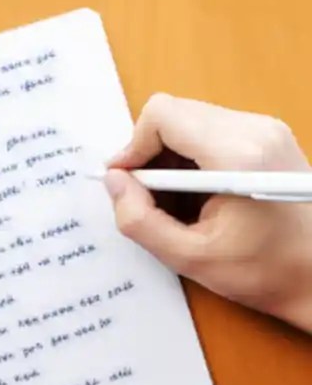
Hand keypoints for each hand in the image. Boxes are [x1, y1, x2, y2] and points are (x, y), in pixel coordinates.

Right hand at [105, 93, 311, 332]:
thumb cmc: (265, 271)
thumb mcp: (189, 257)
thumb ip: (139, 219)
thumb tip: (114, 182)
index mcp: (239, 156)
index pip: (163, 116)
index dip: (134, 146)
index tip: (127, 181)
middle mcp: (256, 131)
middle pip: (175, 112)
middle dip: (149, 150)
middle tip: (146, 193)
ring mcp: (267, 129)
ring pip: (190, 118)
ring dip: (170, 153)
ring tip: (176, 198)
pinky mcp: (271, 135)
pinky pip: (211, 127)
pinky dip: (191, 153)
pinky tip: (198, 191)